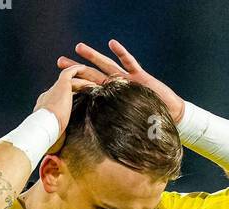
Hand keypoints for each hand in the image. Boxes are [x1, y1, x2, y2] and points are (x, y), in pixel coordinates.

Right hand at [33, 66, 98, 150]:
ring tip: (94, 82)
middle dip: (76, 88)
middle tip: (88, 90)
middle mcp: (48, 95)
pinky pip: (72, 73)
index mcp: (45, 108)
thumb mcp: (53, 144)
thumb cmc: (46, 140)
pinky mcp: (62, 84)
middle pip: (64, 88)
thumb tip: (58, 165)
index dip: (69, 101)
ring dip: (81, 80)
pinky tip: (90, 73)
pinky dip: (81, 72)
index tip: (79, 105)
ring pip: (69, 78)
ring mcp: (54, 88)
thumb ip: (57, 146)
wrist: (43, 129)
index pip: (58, 101)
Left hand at [56, 39, 185, 123]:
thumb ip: (113, 129)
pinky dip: (121, 53)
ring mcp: (127, 80)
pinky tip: (111, 44)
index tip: (60, 84)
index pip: (90, 91)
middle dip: (76, 68)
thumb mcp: (126, 128)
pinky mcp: (140, 76)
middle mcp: (116, 87)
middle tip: (59, 62)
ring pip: (107, 65)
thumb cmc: (149, 125)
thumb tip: (95, 144)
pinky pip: (129, 62)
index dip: (76, 87)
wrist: (169, 118)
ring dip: (93, 56)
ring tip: (78, 47)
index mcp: (111, 99)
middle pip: (92, 75)